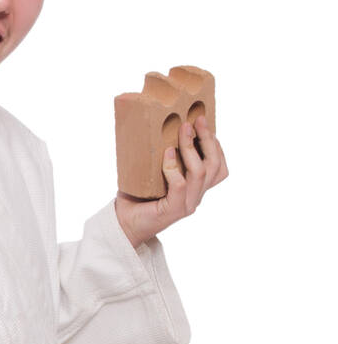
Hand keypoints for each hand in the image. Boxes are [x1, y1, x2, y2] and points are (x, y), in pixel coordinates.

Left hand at [114, 114, 228, 248]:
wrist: (124, 223)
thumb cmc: (137, 195)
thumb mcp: (155, 171)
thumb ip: (164, 154)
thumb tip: (157, 121)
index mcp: (196, 187)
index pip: (219, 167)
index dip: (216, 144)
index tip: (203, 122)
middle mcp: (196, 196)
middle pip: (215, 166)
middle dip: (208, 139)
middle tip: (196, 119)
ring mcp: (187, 204)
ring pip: (200, 173)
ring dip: (192, 148)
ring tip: (182, 130)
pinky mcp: (173, 210)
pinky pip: (180, 185)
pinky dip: (173, 167)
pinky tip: (167, 153)